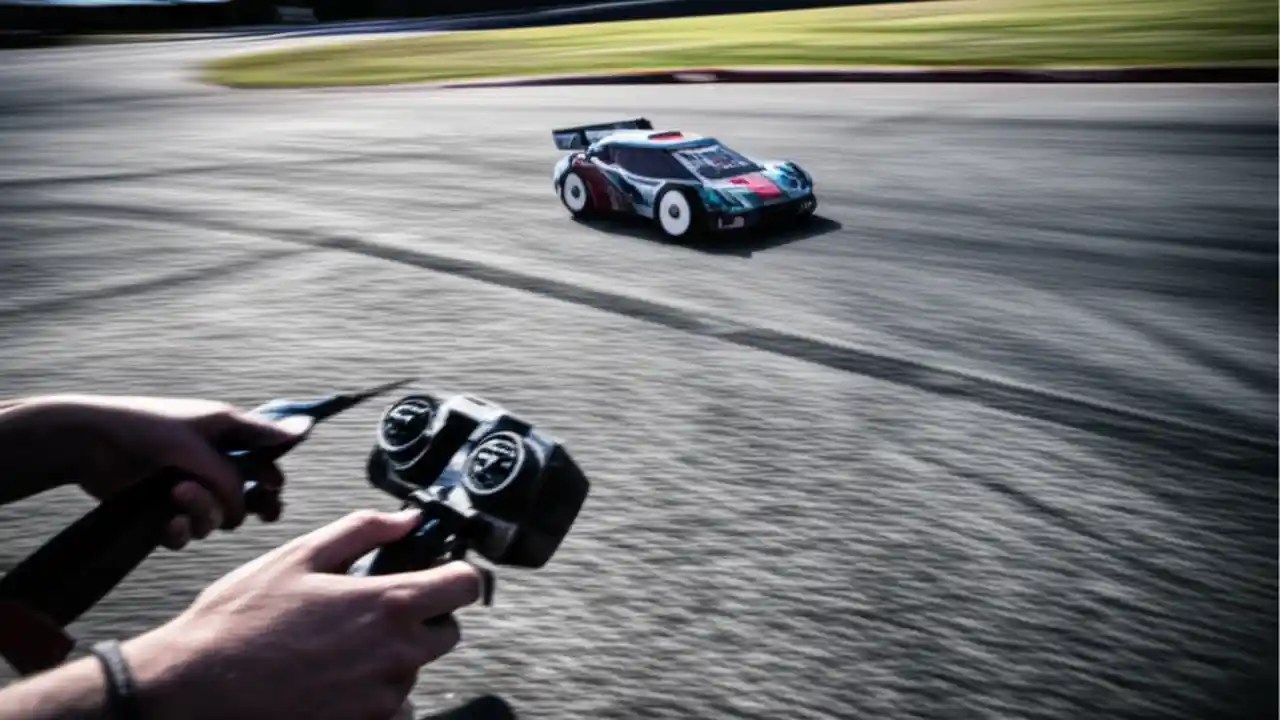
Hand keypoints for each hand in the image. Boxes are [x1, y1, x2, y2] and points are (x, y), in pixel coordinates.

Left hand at [0, 395, 303, 548]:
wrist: (90, 444)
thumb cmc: (151, 427)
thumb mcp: (209, 429)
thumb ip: (255, 443)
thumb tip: (307, 429)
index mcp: (228, 444)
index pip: (266, 469)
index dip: (272, 484)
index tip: (271, 491)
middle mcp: (211, 471)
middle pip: (249, 502)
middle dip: (248, 507)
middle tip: (250, 512)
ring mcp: (188, 495)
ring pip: (217, 522)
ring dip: (203, 510)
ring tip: (178, 493)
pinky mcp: (163, 517)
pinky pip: (186, 536)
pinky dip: (181, 531)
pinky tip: (169, 521)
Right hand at [122, 510, 483, 719]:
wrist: (194, 688)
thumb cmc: (238, 621)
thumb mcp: (299, 557)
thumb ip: (363, 530)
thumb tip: (407, 519)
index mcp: (387, 604)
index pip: (464, 586)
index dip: (453, 575)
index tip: (437, 574)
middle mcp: (395, 655)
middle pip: (445, 632)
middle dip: (421, 618)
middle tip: (373, 613)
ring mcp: (381, 698)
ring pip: (414, 671)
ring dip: (391, 659)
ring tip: (337, 649)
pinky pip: (390, 708)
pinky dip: (371, 694)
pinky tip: (331, 680)